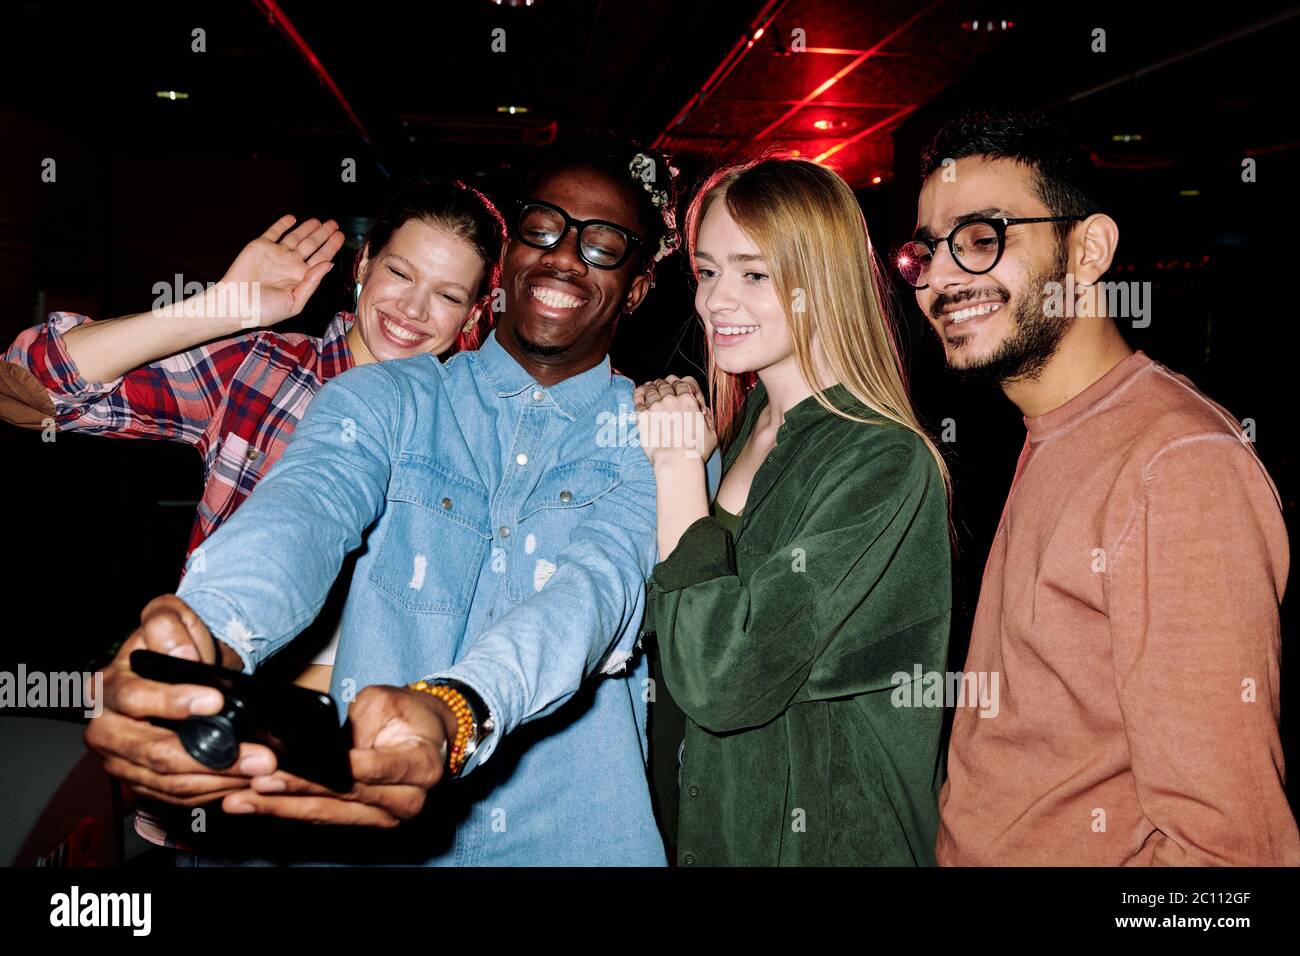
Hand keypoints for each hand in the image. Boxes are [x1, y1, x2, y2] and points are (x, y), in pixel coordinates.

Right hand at [84, 595, 276, 806]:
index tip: (216, 701)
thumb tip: (180, 654)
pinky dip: (211, 792)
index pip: (135, 698)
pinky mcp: (140, 781)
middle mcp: (105, 729)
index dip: (173, 702)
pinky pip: (174, 795)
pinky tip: (243, 782)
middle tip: (255, 755)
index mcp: (105, 687)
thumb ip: (167, 624)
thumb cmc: (174, 642)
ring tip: (259, 770)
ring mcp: (121, 761)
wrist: (181, 665)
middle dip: (207, 756)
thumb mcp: (168, 615)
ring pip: (167, 781)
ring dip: (218, 779)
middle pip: (151, 752)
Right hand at [211, 215, 345, 329]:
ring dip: (308, 228)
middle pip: (311, 244)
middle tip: (334, 224)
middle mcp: (290, 264)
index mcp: (300, 277)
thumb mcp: (295, 302)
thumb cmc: (264, 310)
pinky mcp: (260, 246)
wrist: (236, 303)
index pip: (320, 258)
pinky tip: (293, 218)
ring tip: (319, 221)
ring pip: (296, 236)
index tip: (341, 236)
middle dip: (323, 234)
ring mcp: (276, 254)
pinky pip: (274, 232)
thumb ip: (312, 282)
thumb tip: (329, 264)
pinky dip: (283, 224)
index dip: (331, 247)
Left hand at [221, 684, 454, 826]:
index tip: (295, 764)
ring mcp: (387, 816)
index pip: (374, 769)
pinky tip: (258, 805)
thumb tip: (313, 744)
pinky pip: (324, 817)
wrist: (429, 735)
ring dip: (281, 808)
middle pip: (344, 797)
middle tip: (255, 782)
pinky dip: (289, 811)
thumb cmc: (408, 713)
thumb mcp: (385, 701)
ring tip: (241, 801)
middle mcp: (409, 799)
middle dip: (295, 790)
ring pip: (328, 814)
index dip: (335, 768)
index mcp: (422, 765)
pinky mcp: (366, 822)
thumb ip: (353, 724)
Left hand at [633, 374, 716, 466]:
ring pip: (650, 390)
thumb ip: (707, 420)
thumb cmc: (695, 451)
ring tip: (648, 387)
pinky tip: (639, 393)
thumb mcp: (711, 434)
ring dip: (650, 388)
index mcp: (688, 401)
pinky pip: (638, 401)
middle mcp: (671, 400)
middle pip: (664, 385)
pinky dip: (638, 395)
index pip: (681, 384)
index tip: (673, 385)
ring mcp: (656, 407)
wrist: (676, 459)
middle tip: (659, 385)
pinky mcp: (644, 417)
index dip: (676, 383)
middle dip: (662, 384)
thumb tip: (704, 412)